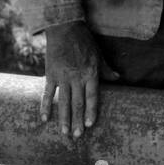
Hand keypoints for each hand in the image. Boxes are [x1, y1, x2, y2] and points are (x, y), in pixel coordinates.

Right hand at [42, 20, 119, 138]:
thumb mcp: (99, 55)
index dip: (90, 111)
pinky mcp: (50, 74)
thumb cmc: (84, 42)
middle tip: (76, 136)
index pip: (92, 96)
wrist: (65, 28)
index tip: (89, 125)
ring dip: (63, 118)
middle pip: (77, 102)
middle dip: (77, 121)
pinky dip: (45, 106)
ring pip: (63, 101)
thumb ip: (107, 70)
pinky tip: (44, 119)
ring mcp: (62, 77)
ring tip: (63, 132)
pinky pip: (48, 93)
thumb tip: (119, 79)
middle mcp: (76, 77)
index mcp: (90, 73)